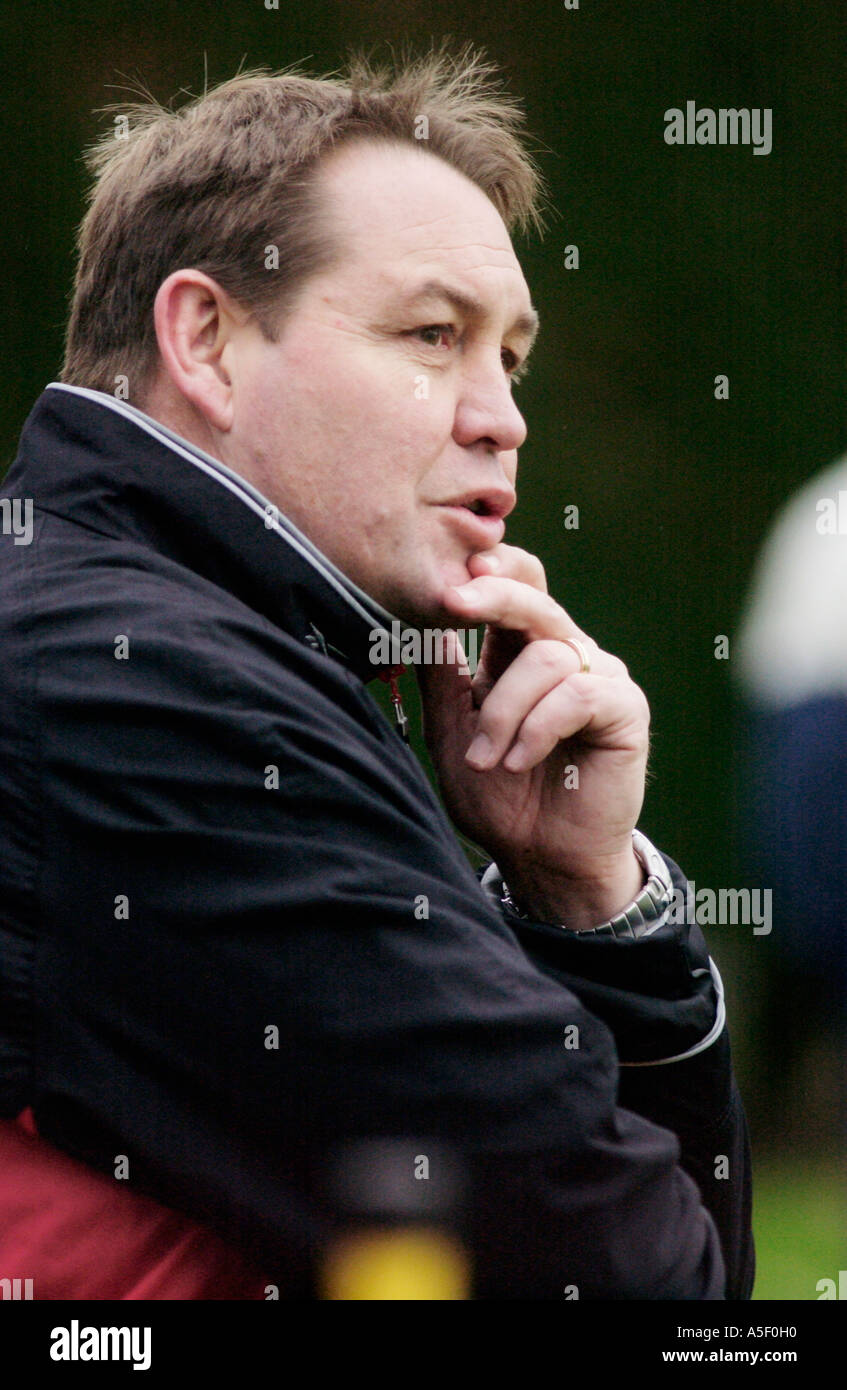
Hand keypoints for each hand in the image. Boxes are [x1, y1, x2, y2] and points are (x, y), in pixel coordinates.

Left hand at [416, 544, 649, 927]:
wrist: (543, 858)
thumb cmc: (499, 797)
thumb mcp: (451, 732)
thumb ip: (442, 677)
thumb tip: (424, 619)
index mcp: (521, 652)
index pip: (517, 586)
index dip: (492, 570)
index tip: (453, 575)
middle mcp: (564, 655)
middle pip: (535, 599)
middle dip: (492, 597)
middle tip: (452, 603)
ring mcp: (599, 678)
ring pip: (546, 657)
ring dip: (503, 710)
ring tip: (487, 760)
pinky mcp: (625, 709)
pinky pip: (579, 694)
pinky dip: (538, 727)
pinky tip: (519, 761)